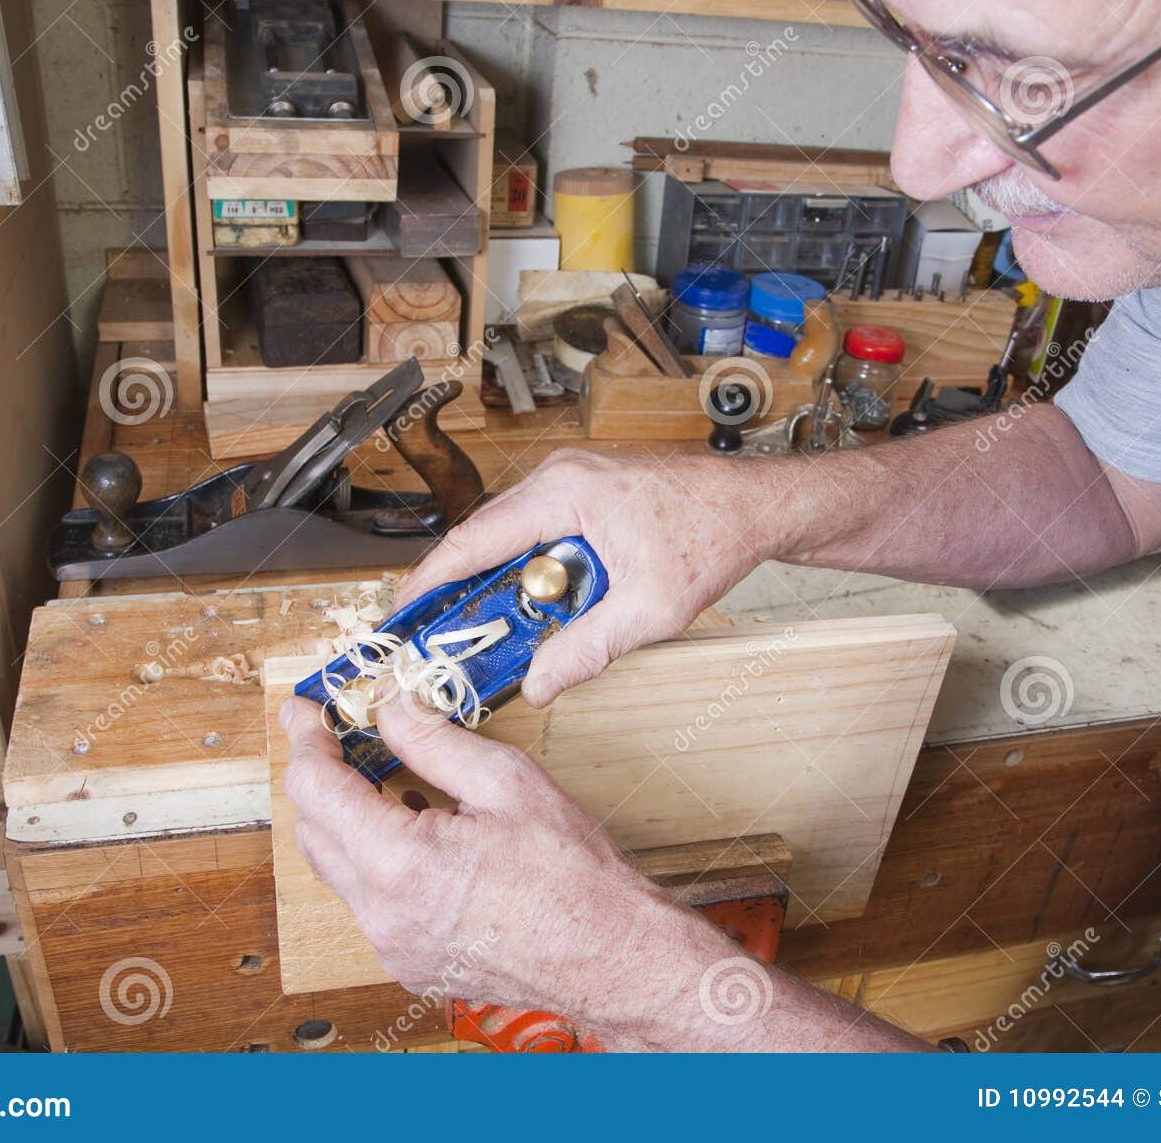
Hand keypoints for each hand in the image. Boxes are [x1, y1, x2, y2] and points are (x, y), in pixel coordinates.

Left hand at [279, 693, 930, 1052]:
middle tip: (345, 734)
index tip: (307, 711)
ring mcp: (392, 946)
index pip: (316, 790)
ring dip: (347, 818)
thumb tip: (390, 707)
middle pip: (313, 832)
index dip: (308, 740)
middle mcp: (382, 914)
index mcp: (400, 864)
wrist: (613, 959)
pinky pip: (368, 900)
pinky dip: (374, 858)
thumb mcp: (506, 782)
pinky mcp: (409, 962)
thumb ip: (433, 740)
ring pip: (337, 868)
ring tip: (387, 776)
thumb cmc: (576, 878)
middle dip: (321, 777)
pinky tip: (415, 829)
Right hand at [393, 449, 790, 706]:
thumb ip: (586, 649)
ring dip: (497, 582)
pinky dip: (526, 570)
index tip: (403, 613)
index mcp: (565, 492)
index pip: (474, 538)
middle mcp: (559, 477)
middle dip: (458, 589)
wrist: (757, 506)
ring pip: (511, 537)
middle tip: (436, 635)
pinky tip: (532, 608)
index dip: (431, 579)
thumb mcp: (648, 609)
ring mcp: (572, 481)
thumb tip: (538, 683)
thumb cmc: (712, 538)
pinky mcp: (585, 493)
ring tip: (481, 630)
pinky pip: (537, 532)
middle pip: (485, 538)